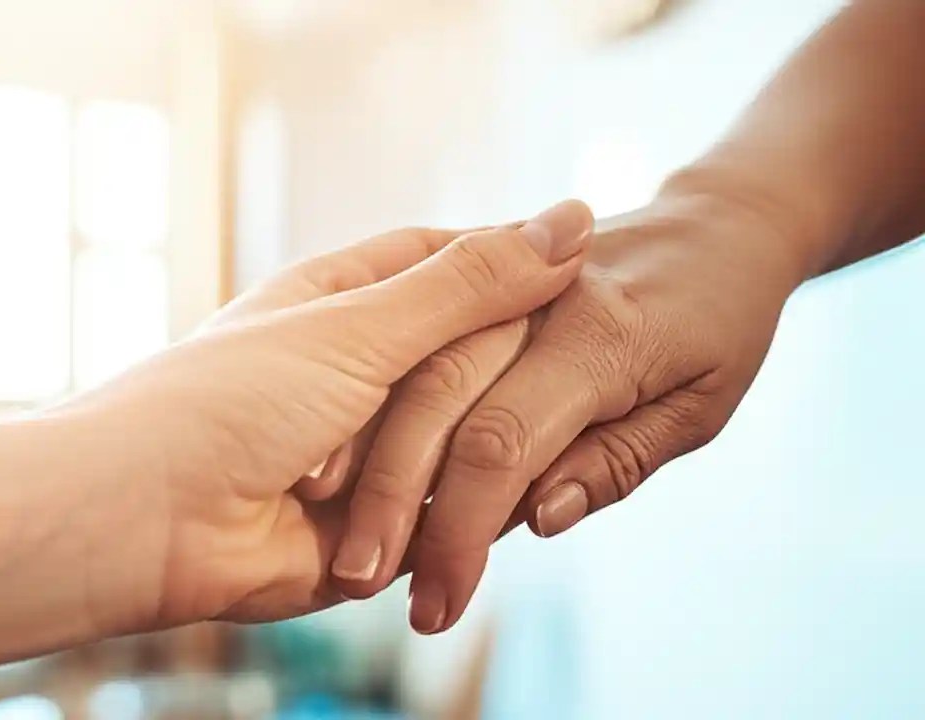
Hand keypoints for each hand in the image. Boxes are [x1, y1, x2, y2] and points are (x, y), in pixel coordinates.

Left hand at [67, 200, 592, 634]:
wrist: (148, 523)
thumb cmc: (230, 403)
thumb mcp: (361, 329)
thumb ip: (469, 288)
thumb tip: (574, 220)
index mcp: (345, 297)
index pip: (453, 264)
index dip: (517, 271)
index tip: (584, 281)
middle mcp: (359, 369)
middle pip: (470, 362)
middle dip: (494, 386)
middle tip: (546, 388)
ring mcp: (366, 451)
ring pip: (464, 449)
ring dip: (463, 469)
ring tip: (475, 469)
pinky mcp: (371, 528)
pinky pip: (442, 522)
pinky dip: (451, 529)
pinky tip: (473, 527)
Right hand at [327, 190, 806, 633]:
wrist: (718, 222)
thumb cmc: (721, 327)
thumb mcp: (698, 410)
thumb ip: (613, 464)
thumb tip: (536, 519)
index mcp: (602, 337)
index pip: (503, 442)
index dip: (460, 530)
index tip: (439, 601)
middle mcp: (538, 299)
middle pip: (434, 398)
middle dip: (392, 501)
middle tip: (363, 583)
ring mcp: (502, 281)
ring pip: (408, 366)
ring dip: (370, 454)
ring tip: (349, 533)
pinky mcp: (478, 276)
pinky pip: (413, 339)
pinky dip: (379, 404)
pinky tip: (353, 461)